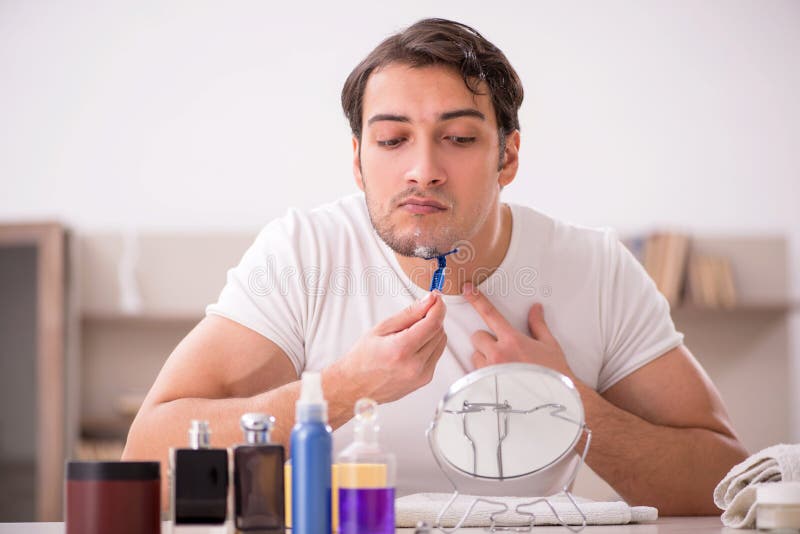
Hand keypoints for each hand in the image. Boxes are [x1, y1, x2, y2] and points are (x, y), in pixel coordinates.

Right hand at [332, 291, 447, 403]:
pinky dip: (430, 345)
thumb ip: (409, 314)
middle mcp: (414, 365)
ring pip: (441, 343)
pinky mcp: (424, 380)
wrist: (354, 387)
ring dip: (432, 331)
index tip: (436, 298)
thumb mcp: (381, 329)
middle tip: (418, 313)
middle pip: (439, 331)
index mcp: (401, 350)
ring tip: (411, 332)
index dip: (438, 307)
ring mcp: (421, 375)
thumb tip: (428, 301)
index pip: (433, 323)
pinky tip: (413, 345)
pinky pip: (437, 355)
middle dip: (432, 318)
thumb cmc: (361, 360)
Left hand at [462, 282, 574, 380]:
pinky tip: (499, 381)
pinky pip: (476, 374)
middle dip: (486, 341)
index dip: (477, 300)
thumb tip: (535, 308)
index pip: (490, 314)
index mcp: (513, 340)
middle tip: (501, 352)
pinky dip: (484, 375)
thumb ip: (538, 325)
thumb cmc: (555, 375)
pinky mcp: (485, 386)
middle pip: (477, 336)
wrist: (557, 402)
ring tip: (502, 369)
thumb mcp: (549, 346)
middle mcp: (498, 354)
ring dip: (485, 359)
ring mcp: (490, 371)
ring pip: (476, 356)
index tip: (467, 289)